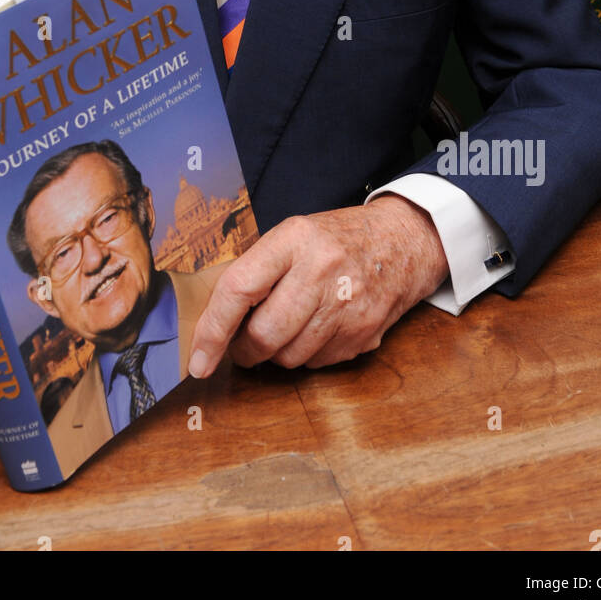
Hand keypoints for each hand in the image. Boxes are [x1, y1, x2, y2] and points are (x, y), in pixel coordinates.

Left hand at [188, 195, 448, 375]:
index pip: (239, 289)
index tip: (197, 360)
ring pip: (289, 357)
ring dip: (276, 354)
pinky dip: (307, 355)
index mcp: (294, 239)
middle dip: (244, 350)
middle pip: (264, 334)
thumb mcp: (294, 235)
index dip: (211, 330)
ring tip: (287, 328)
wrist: (403, 242)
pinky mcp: (365, 333)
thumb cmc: (336, 240)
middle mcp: (322, 270)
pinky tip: (317, 329)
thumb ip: (257, 271)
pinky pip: (316, 364)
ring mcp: (347, 305)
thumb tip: (214, 324)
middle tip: (243, 346)